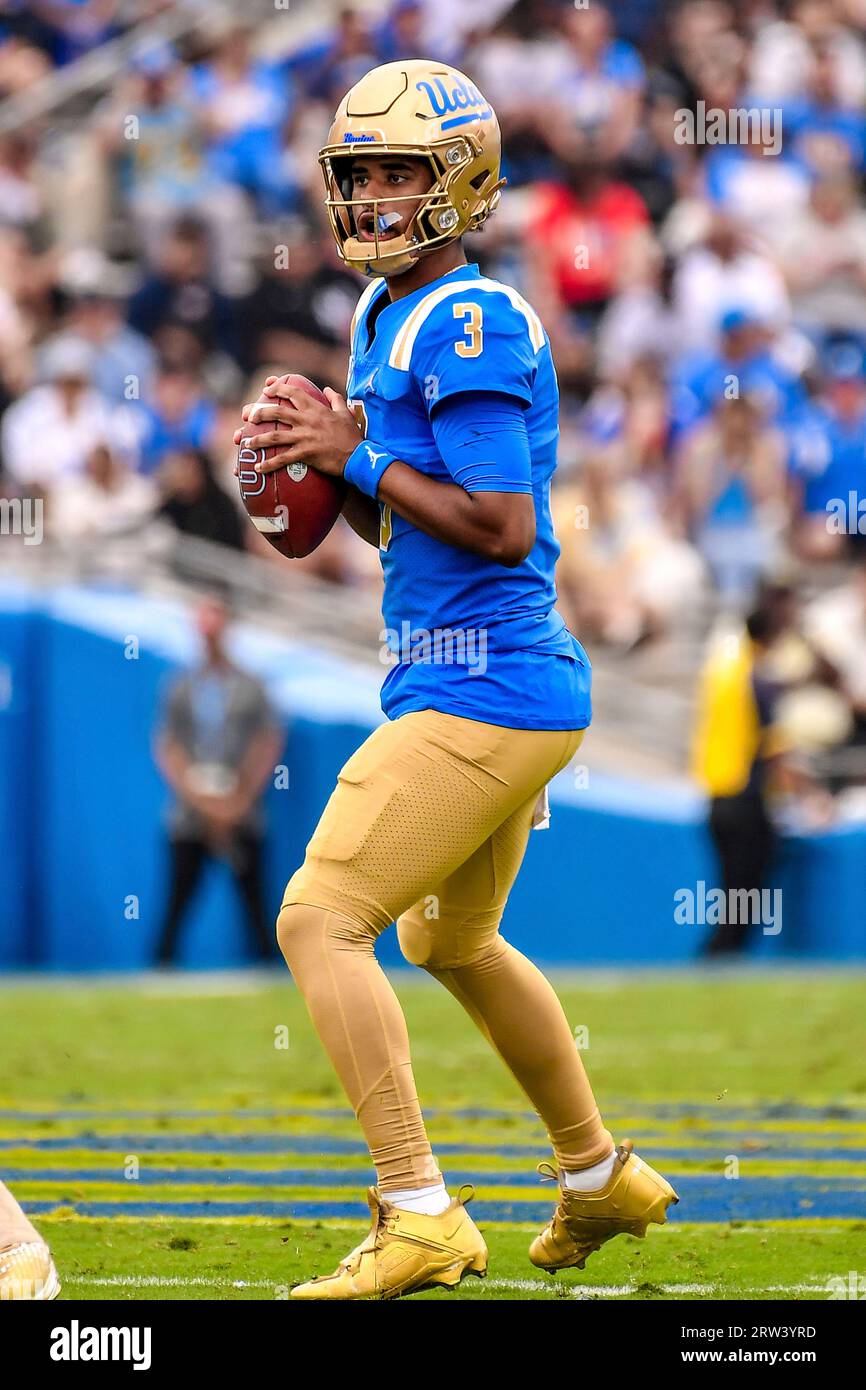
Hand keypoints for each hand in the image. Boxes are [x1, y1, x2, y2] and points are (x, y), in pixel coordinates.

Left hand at [232, 378, 361, 477]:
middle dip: (260, 412)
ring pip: (275, 435)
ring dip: (258, 439)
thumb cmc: (353, 436)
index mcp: (316, 409)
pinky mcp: (305, 454)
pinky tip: (258, 468)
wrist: (358, 457)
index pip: (293, 392)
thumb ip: (335, 399)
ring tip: (246, 443)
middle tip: (249, 417)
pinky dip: (269, 464)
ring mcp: (305, 437)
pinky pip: (283, 459)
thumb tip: (327, 389)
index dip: (278, 388)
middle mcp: (307, 420)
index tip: (267, 388)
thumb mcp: (346, 413)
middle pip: (277, 411)